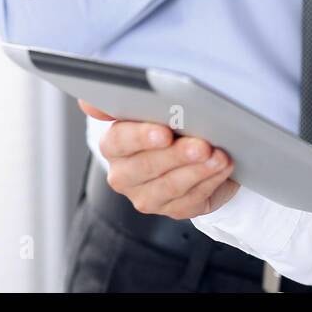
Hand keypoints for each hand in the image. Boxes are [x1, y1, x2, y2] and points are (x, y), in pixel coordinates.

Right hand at [76, 99, 238, 219]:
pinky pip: (192, 200)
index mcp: (114, 145)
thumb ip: (120, 101)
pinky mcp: (174, 210)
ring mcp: (148, 197)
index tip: (164, 132)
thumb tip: (87, 102)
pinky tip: (224, 168)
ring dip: (198, 171)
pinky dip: (211, 182)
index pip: (120, 141)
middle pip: (148, 166)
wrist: (194, 149)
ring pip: (172, 186)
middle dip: (177, 155)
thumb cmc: (169, 122)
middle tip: (202, 145)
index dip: (142, 137)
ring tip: (219, 157)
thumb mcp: (149, 108)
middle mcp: (125, 175)